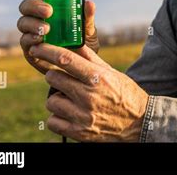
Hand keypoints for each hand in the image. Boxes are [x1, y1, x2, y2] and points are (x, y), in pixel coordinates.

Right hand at [18, 0, 99, 73]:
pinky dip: (31, 39)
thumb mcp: (88, 30)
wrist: (80, 70)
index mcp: (52, 8)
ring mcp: (32, 33)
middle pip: (26, 5)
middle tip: (48, 11)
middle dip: (34, 5)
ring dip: (33, 23)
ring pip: (22, 22)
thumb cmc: (83, 44)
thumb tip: (89, 3)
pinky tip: (40, 40)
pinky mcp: (30, 49)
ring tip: (46, 29)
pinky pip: (25, 41)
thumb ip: (87, 17)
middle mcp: (38, 18)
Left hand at [28, 43, 148, 141]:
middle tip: (65, 79)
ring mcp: (83, 116)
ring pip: (51, 101)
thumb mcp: (112, 73)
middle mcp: (89, 96)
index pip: (65, 60)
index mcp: (98, 78)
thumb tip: (74, 44)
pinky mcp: (79, 132)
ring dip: (57, 98)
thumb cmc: (126, 94)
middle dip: (55, 76)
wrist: (139, 123)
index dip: (47, 51)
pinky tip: (70, 113)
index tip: (37, 48)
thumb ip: (91, 59)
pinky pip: (52, 121)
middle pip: (53, 78)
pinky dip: (58, 117)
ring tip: (71, 99)